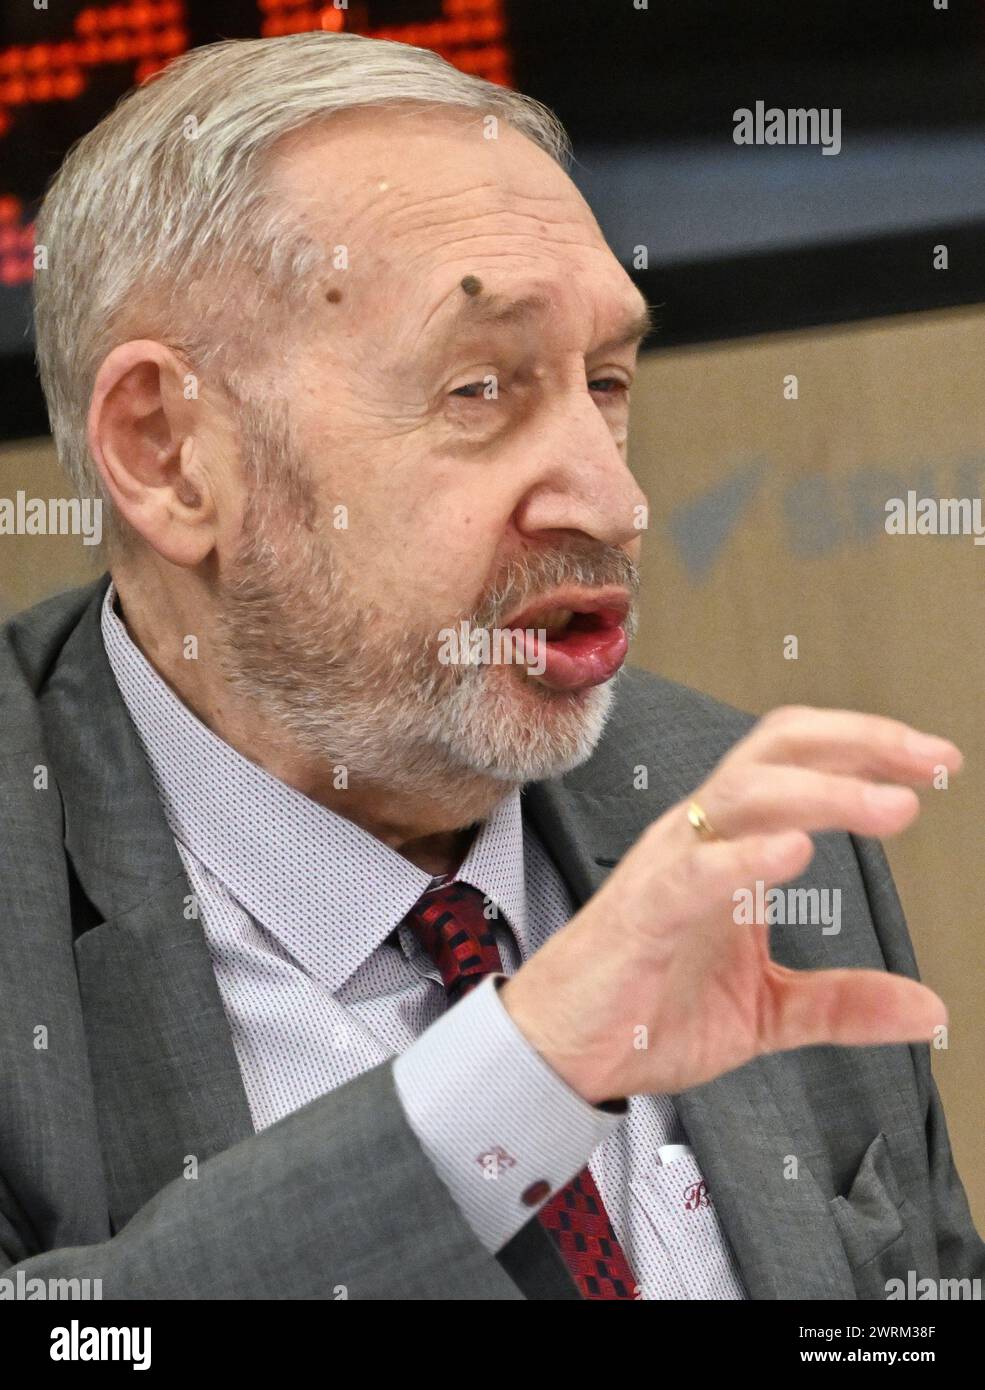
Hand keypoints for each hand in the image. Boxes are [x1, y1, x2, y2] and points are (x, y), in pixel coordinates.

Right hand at [500, 706, 960, 1102]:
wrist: (562, 1056)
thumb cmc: (645, 1012)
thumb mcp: (766, 1012)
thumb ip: (844, 1003)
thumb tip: (927, 1007)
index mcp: (730, 850)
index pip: (798, 766)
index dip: (866, 751)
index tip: (934, 762)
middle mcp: (700, 842)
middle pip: (776, 753)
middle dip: (859, 744)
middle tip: (929, 761)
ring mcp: (668, 871)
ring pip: (743, 795)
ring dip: (824, 793)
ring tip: (889, 807)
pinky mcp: (641, 915)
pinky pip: (691, 871)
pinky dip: (744, 857)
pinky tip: (794, 853)